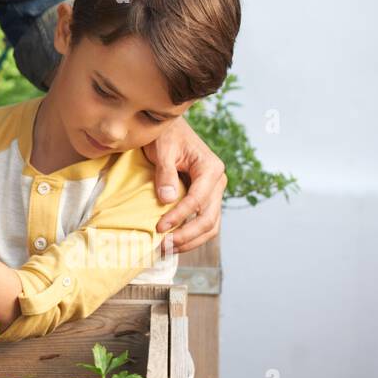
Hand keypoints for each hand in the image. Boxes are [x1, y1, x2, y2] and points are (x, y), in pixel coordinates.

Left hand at [143, 115, 226, 254]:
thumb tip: (167, 199)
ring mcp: (213, 191)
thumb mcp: (163, 149)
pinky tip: (174, 242)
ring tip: (168, 249)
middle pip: (209, 218)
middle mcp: (217, 182)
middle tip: (164, 246)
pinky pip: (203, 221)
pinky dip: (191, 234)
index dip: (179, 216)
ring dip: (191, 240)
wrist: (169, 127)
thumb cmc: (165, 135)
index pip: (197, 200)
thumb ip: (166, 173)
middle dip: (187, 235)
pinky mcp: (205, 197)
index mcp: (211, 168)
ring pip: (210, 225)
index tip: (159, 227)